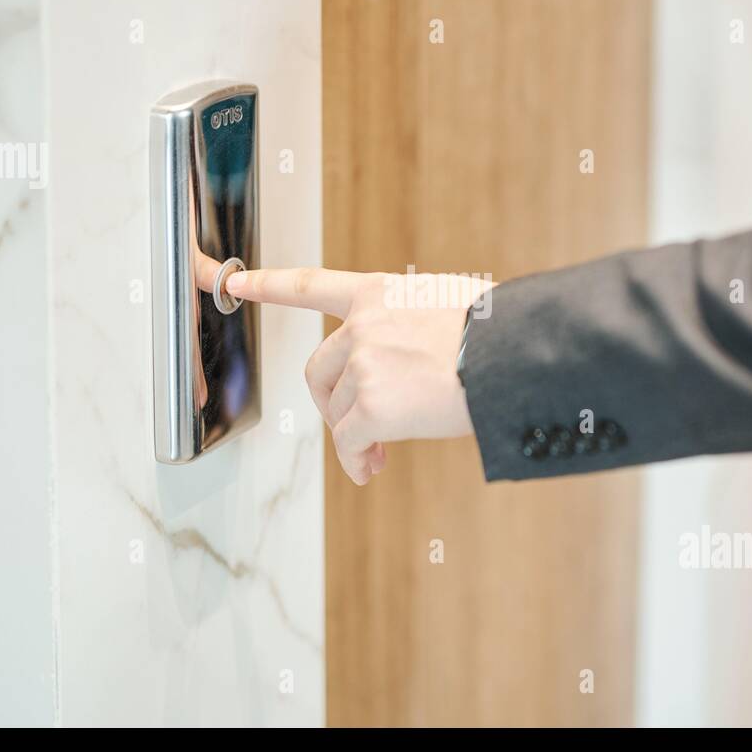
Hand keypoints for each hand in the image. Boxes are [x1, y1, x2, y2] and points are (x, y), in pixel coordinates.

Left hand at [225, 267, 495, 484]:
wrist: (515, 356)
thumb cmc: (502, 331)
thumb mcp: (452, 303)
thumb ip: (414, 321)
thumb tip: (416, 356)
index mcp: (381, 293)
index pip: (313, 285)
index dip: (270, 284)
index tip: (236, 281)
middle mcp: (362, 327)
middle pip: (319, 370)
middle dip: (329, 402)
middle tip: (354, 428)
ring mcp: (363, 367)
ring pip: (338, 413)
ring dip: (352, 438)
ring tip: (375, 458)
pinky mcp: (370, 409)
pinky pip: (349, 444)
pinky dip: (356, 461)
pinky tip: (370, 470)